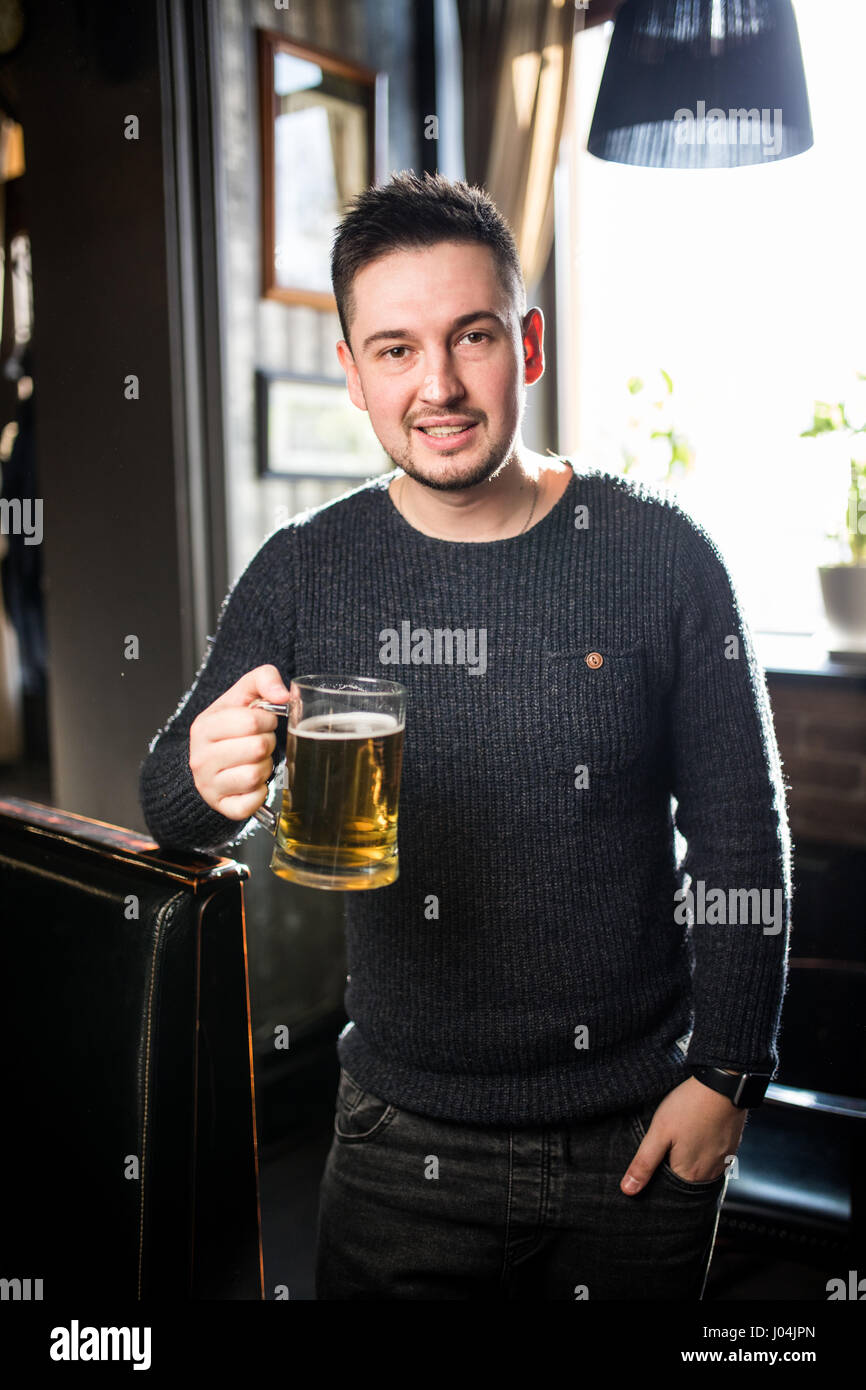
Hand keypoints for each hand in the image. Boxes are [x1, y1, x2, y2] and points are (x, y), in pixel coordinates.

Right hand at [188, 664, 290, 820]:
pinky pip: (252, 803)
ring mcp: (209, 785)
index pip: (251, 721)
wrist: (209, 761)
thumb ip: (263, 679)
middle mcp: (201, 758)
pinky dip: (261, 793)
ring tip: (256, 761)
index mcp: (204, 727)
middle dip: (268, 743)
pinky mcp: (222, 807)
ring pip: (256, 776)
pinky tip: (254, 783)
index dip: (266, 720)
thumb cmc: (230, 727)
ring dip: (265, 767)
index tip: (262, 722)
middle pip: (257, 748)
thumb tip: (284, 695)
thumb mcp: (242, 695)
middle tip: (260, 742)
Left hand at [620, 1076, 746, 1193]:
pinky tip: (695, 1137)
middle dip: (672, 1169)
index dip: (655, 1179)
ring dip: (688, 1161)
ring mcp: (723, 1162)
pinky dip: (702, 1153)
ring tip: (680, 1140)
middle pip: (684, 1181)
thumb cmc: (689, 1106)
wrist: (722, 1084)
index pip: (668, 1190)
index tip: (651, 1161)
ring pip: (699, 1171)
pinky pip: (712, 1160)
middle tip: (665, 1146)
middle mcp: (709, 1175)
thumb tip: (628, 1190)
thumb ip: (644, 1163)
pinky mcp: (730, 1149)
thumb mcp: (658, 1133)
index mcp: (690, 1175)